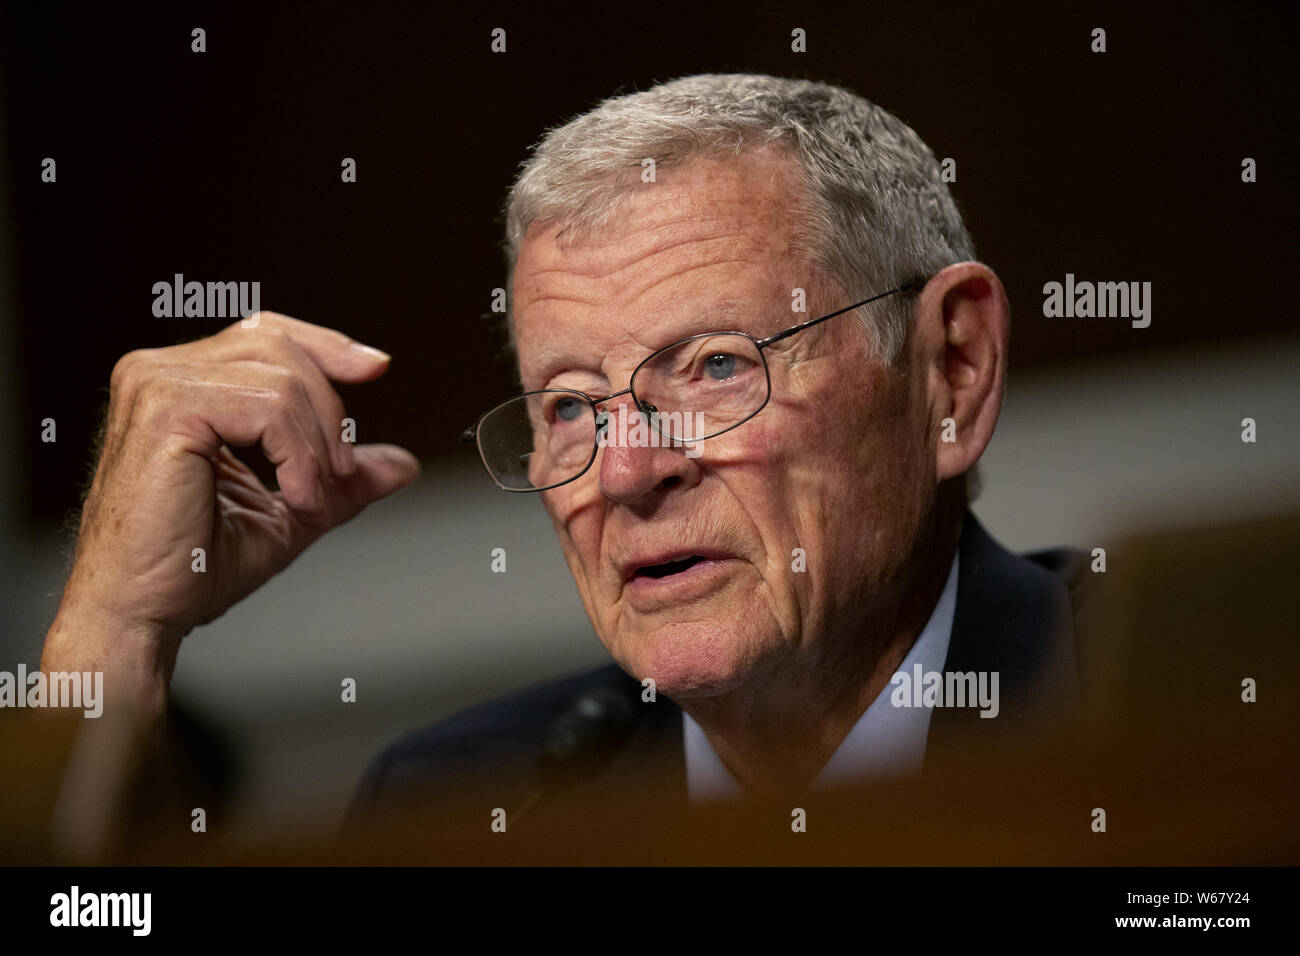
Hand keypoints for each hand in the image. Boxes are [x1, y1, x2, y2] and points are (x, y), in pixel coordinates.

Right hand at [42, 312, 419, 712]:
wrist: (142, 611)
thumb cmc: (194, 568)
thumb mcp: (291, 509)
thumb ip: (342, 478)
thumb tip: (404, 464)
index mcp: (181, 383)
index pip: (266, 335)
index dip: (327, 346)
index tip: (378, 369)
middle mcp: (160, 371)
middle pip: (282, 347)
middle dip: (331, 412)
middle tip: (340, 476)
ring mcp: (157, 383)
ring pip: (283, 380)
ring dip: (318, 446)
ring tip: (312, 500)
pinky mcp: (167, 409)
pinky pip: (269, 407)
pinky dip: (300, 457)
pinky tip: (297, 498)